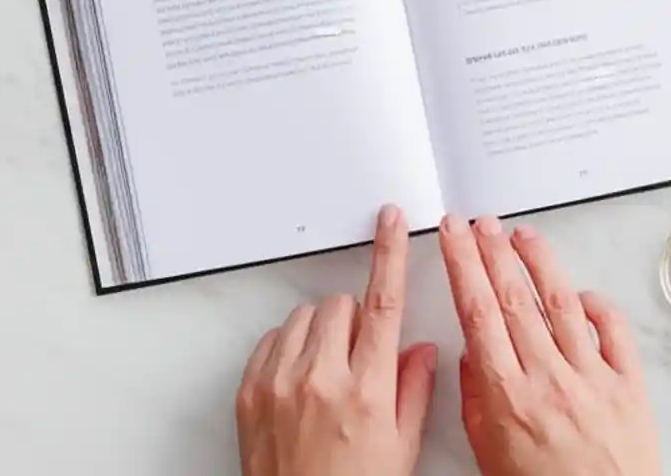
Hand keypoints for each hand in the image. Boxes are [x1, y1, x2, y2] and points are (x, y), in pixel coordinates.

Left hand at [235, 204, 436, 475]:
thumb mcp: (402, 446)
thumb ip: (414, 388)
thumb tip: (421, 349)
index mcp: (368, 390)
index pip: (383, 303)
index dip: (389, 254)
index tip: (389, 223)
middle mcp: (321, 379)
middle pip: (341, 305)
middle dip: (357, 318)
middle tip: (362, 354)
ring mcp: (279, 383)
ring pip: (305, 318)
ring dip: (322, 331)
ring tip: (330, 370)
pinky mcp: (250, 391)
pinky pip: (272, 340)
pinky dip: (290, 348)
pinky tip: (303, 379)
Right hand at [439, 214, 659, 475]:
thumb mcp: (488, 456)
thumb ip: (477, 400)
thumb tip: (474, 353)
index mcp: (507, 396)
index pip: (478, 312)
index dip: (463, 265)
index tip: (452, 235)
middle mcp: (548, 378)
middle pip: (514, 298)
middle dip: (492, 252)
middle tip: (479, 222)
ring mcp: (591, 377)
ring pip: (561, 303)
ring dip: (539, 262)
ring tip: (522, 235)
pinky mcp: (628, 384)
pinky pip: (613, 330)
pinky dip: (596, 304)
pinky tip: (579, 290)